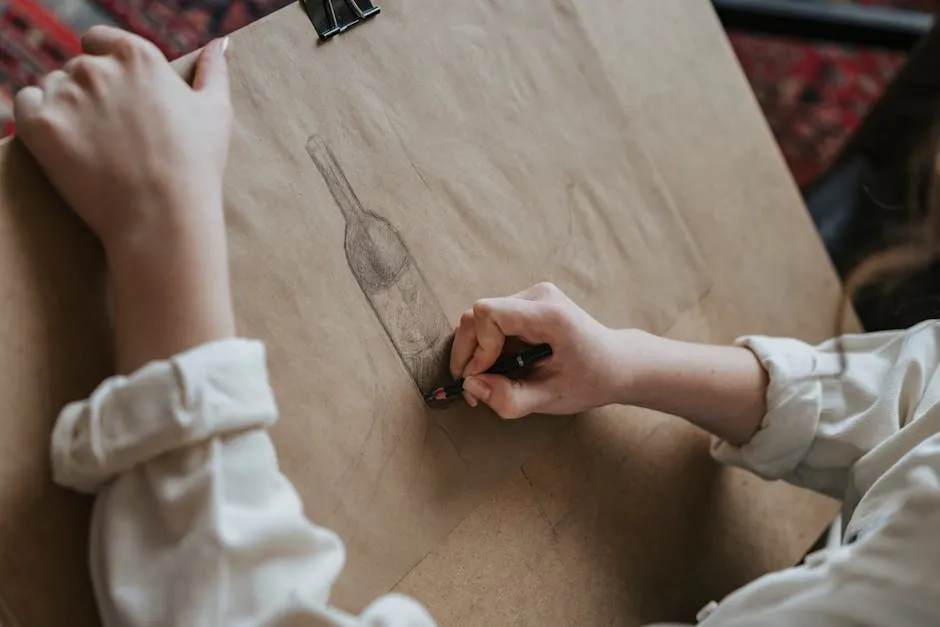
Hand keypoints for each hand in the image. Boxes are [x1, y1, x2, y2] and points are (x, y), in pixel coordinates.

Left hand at [13, 28, 235, 372]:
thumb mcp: (216, 112)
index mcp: (137, 56)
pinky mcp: (40, 124)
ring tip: (96, 146)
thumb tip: (222, 44)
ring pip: (52, 87)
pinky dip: (39, 120)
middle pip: (78, 67)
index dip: (109, 69)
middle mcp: (97, 67)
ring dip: (65, 107)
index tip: (120, 99)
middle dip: (91, 93)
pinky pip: (24, 105)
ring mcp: (65, 94)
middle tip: (114, 135)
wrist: (163, 216)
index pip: (101, 40)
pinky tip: (67, 145)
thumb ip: (214, 71)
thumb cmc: (195, 166)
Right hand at [450, 282, 638, 418]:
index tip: (483, 377)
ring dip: (475, 352)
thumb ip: (510, 397)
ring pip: (479, 319)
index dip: (478, 348)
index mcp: (550, 315)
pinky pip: (490, 321)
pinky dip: (485, 346)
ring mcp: (532, 296)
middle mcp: (539, 296)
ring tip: (487, 381)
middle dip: (469, 354)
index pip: (488, 314)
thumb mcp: (552, 398)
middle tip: (473, 388)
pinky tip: (500, 367)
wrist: (616, 363)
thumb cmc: (590, 381)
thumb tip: (471, 385)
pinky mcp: (527, 303)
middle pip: (477, 315)